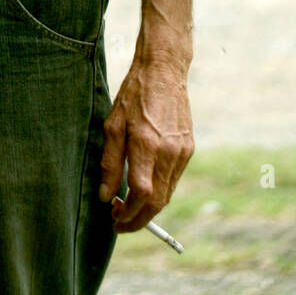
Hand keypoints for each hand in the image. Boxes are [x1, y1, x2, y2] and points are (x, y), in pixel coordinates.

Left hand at [98, 56, 193, 231]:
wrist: (164, 71)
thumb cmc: (133, 95)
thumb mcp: (113, 125)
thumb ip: (109, 163)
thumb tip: (107, 195)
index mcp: (147, 144)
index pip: (141, 194)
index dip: (128, 214)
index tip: (114, 220)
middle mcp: (168, 152)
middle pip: (157, 202)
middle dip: (139, 220)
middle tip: (120, 222)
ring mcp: (182, 152)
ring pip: (167, 193)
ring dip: (149, 208)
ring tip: (127, 205)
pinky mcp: (189, 149)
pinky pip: (173, 179)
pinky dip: (160, 191)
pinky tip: (144, 186)